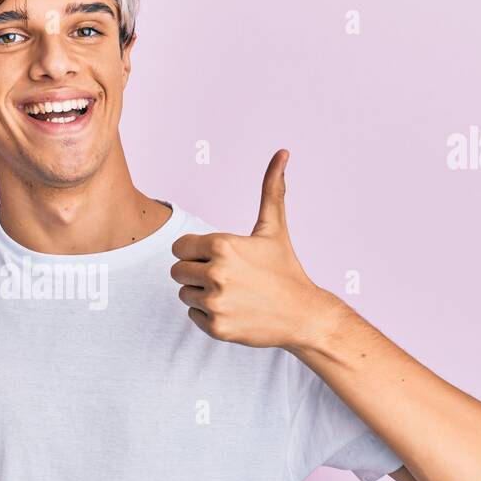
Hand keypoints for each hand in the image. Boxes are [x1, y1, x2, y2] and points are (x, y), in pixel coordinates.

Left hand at [169, 149, 339, 348]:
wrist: (303, 315)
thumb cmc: (286, 268)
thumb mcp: (274, 229)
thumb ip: (271, 190)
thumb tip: (282, 153)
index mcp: (222, 245)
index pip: (180, 247)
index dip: (196, 252)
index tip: (219, 258)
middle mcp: (215, 273)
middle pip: (177, 271)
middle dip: (197, 272)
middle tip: (227, 277)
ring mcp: (215, 302)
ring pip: (184, 293)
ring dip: (201, 293)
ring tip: (232, 293)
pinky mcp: (216, 327)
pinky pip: (192, 315)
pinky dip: (208, 314)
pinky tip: (234, 310)